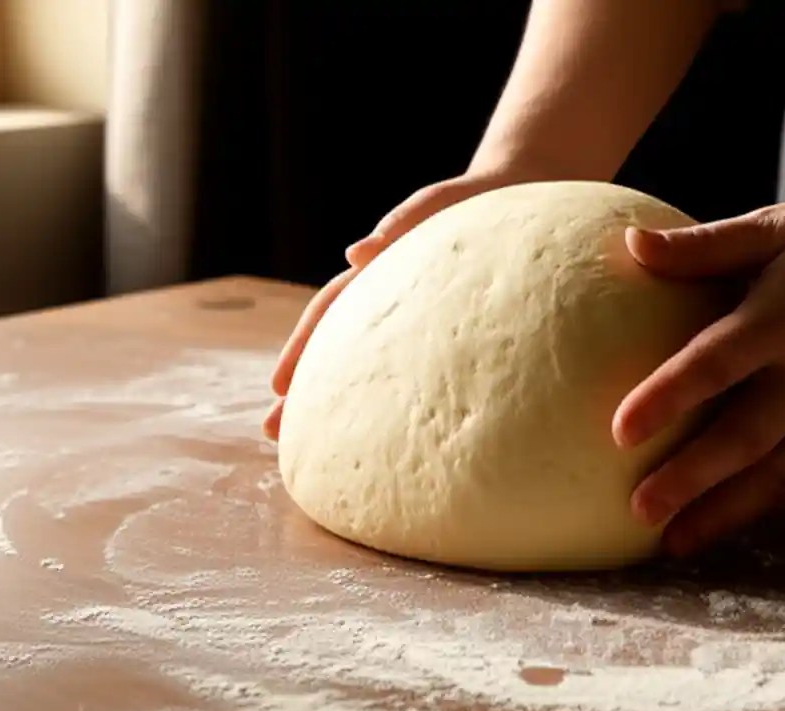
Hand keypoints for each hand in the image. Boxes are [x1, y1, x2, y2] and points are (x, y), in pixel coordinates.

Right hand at [264, 169, 538, 440]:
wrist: (512, 196)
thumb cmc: (468, 202)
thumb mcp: (434, 206)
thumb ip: (399, 225)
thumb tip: (356, 255)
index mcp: (376, 272)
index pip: (326, 314)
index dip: (300, 349)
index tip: (277, 388)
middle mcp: (385, 299)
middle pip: (333, 346)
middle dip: (303, 390)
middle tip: (272, 432)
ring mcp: (412, 315)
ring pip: (365, 361)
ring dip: (334, 398)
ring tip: (310, 440)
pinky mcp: (442, 324)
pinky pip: (411, 367)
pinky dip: (387, 395)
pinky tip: (378, 429)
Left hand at [613, 189, 784, 556]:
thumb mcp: (776, 227)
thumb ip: (703, 246)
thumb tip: (629, 243)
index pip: (716, 364)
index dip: (668, 398)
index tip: (618, 432)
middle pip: (744, 434)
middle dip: (690, 477)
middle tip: (637, 509)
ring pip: (776, 471)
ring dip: (723, 510)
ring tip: (672, 541)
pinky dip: (762, 504)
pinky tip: (718, 525)